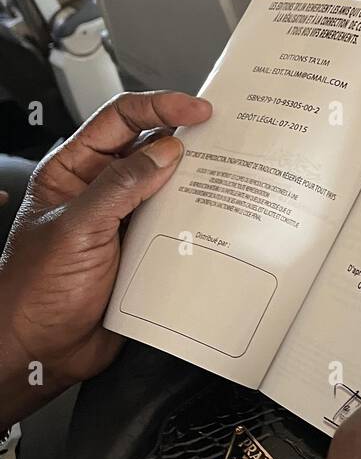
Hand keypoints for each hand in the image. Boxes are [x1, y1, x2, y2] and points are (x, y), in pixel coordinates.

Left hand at [0, 91, 210, 425]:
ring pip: (168, 184)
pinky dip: (199, 216)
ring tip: (229, 170)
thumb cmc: (34, 292)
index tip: (197, 108)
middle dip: (186, 137)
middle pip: (150, 147)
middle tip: (225, 133)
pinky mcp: (143, 249)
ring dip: (197, 178)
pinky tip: (217, 213)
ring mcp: (123, 219)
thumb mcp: (76, 229)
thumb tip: (166, 150)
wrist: (40, 352)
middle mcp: (100, 189)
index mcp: (73, 170)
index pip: (120, 119)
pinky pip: (177, 222)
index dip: (160, 106)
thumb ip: (121, 186)